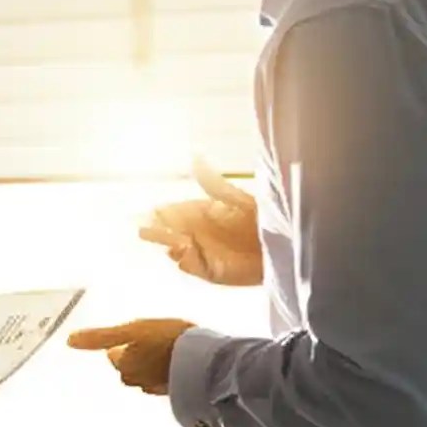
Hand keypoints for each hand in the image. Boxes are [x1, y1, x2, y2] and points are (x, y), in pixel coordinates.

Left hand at [67, 319, 194, 394]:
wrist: (204, 360)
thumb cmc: (166, 340)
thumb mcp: (131, 330)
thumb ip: (99, 337)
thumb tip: (69, 340)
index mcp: (124, 365)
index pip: (115, 354)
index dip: (124, 342)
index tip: (135, 334)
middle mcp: (136, 380)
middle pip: (129, 365)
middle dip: (137, 354)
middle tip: (152, 339)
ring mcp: (157, 387)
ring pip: (147, 372)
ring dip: (153, 361)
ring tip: (167, 347)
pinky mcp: (176, 389)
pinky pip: (165, 378)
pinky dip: (168, 369)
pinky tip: (178, 359)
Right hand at [140, 158, 262, 285]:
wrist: (282, 244)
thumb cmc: (260, 218)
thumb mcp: (236, 196)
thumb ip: (212, 182)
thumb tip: (195, 156)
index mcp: (199, 213)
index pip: (171, 212)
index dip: (160, 212)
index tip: (152, 210)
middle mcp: (196, 233)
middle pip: (166, 232)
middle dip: (155, 231)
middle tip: (143, 229)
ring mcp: (202, 252)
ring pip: (175, 250)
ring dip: (171, 245)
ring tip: (173, 239)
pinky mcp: (211, 271)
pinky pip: (192, 267)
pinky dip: (186, 261)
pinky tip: (184, 252)